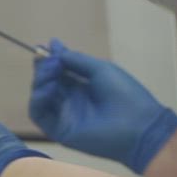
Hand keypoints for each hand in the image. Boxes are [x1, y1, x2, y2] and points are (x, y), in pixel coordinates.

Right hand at [30, 39, 176, 173]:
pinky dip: (38, 100)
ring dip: (40, 81)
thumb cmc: (125, 95)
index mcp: (82, 86)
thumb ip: (75, 60)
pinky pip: (39, 114)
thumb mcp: (100, 69)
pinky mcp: (59, 131)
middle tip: (51, 61)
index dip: (50, 60)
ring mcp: (64, 116)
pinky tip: (48, 89)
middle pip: (46, 83)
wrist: (138, 126)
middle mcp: (70, 100)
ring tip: (52, 72)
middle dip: (44, 68)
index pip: (58, 72)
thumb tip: (53, 45)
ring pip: (40, 97)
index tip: (43, 47)